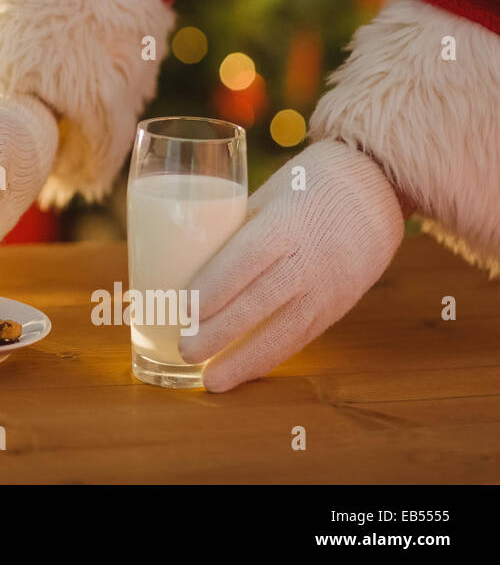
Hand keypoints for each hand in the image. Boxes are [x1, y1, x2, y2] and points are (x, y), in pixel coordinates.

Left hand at [179, 140, 404, 390]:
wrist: (378, 187)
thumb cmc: (309, 183)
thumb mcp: (269, 193)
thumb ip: (236, 228)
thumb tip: (187, 260)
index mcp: (287, 222)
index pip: (249, 257)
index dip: (217, 285)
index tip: (186, 309)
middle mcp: (310, 258)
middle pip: (262, 300)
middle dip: (222, 332)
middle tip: (185, 351)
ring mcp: (328, 286)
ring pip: (285, 330)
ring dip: (246, 359)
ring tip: (212, 381)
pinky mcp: (338, 305)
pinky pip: (303, 335)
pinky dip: (272, 355)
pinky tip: (245, 370)